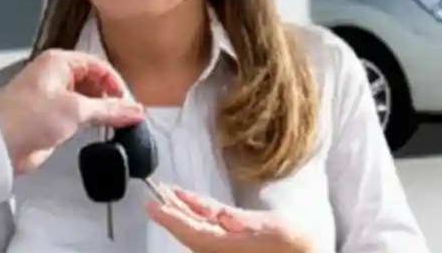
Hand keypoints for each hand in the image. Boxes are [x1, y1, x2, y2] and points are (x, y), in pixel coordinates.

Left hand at [0, 49, 144, 174]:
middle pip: (92, 81)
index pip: (98, 65)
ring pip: (85, 99)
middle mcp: (54, 76)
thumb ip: (109, 110)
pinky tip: (98, 131)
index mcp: (59, 62)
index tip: (128, 102)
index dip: (115, 82)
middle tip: (125, 115)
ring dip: (100, 110)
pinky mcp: (48, 118)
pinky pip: (75, 115)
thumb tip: (135, 109)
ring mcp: (51, 97)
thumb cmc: (28, 117)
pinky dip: (88, 121)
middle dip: (110, 97)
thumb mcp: (76, 110)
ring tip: (116, 124)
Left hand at [146, 185, 313, 252]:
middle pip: (188, 229)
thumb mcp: (263, 226)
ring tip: (170, 194)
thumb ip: (236, 220)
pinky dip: (200, 216)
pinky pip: (209, 231)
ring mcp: (224, 249)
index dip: (168, 217)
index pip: (188, 230)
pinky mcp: (232, 245)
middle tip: (155, 193)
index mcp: (223, 247)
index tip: (150, 205)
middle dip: (172, 211)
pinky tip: (194, 205)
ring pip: (197, 229)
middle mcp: (219, 250)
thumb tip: (213, 214)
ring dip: (184, 212)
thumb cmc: (290, 245)